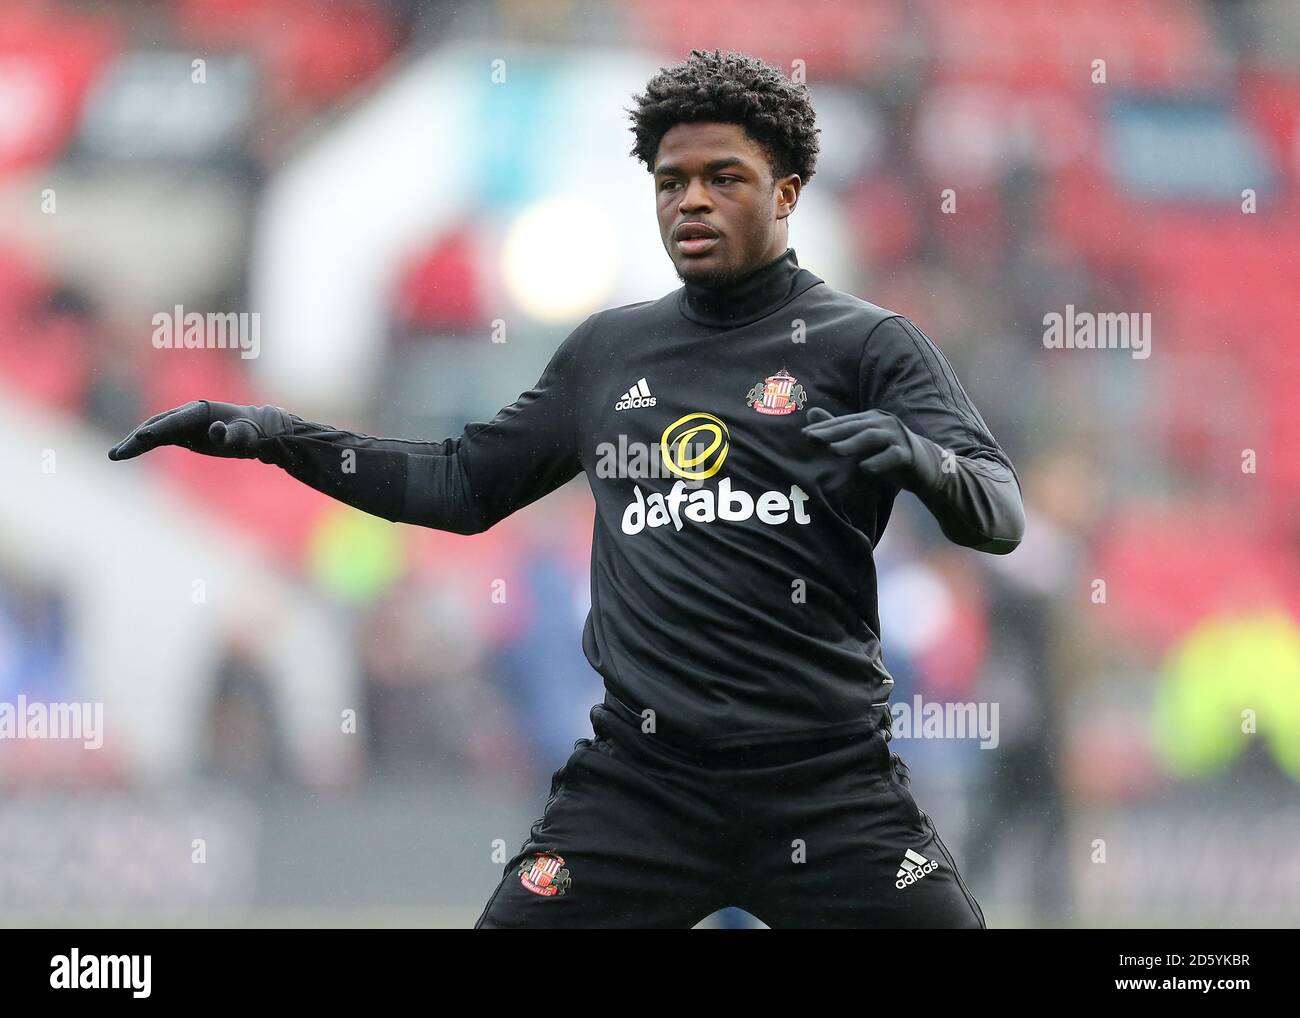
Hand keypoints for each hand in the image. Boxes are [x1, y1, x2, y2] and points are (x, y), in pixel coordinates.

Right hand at [108, 400, 282, 461]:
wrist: (253, 431)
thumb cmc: (250, 433)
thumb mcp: (243, 437)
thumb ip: (228, 435)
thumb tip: (215, 431)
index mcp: (200, 410)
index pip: (174, 421)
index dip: (157, 430)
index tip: (140, 439)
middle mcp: (188, 413)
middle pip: (157, 424)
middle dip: (137, 439)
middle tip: (118, 454)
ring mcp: (183, 423)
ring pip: (153, 431)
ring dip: (133, 443)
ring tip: (113, 456)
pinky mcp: (182, 433)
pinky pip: (158, 439)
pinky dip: (142, 445)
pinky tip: (126, 453)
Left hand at [801, 406, 933, 490]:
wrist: (927, 468)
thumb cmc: (889, 453)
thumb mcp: (863, 443)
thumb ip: (839, 430)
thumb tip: (811, 413)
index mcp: (871, 419)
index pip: (844, 422)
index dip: (824, 427)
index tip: (804, 434)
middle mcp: (884, 423)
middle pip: (855, 427)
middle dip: (832, 432)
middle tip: (811, 438)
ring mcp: (898, 437)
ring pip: (872, 438)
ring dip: (852, 444)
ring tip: (833, 451)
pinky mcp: (909, 454)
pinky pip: (893, 456)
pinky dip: (879, 461)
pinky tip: (864, 468)